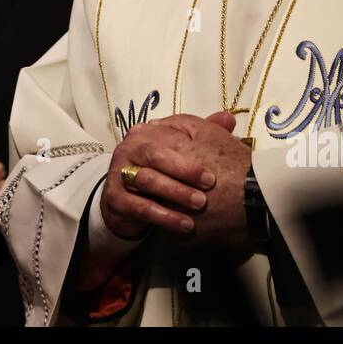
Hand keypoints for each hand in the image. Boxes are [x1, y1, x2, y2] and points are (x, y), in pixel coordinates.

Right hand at [99, 120, 217, 239]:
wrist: (126, 202)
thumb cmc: (159, 173)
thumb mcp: (179, 153)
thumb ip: (202, 134)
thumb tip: (228, 118)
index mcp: (144, 133)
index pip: (168, 136)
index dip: (192, 152)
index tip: (214, 172)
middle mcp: (128, 148)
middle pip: (156, 155)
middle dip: (184, 171)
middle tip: (209, 186)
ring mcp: (118, 172)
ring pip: (148, 180)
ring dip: (176, 194)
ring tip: (200, 206)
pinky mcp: (114, 198)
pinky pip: (141, 207)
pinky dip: (165, 216)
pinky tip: (185, 224)